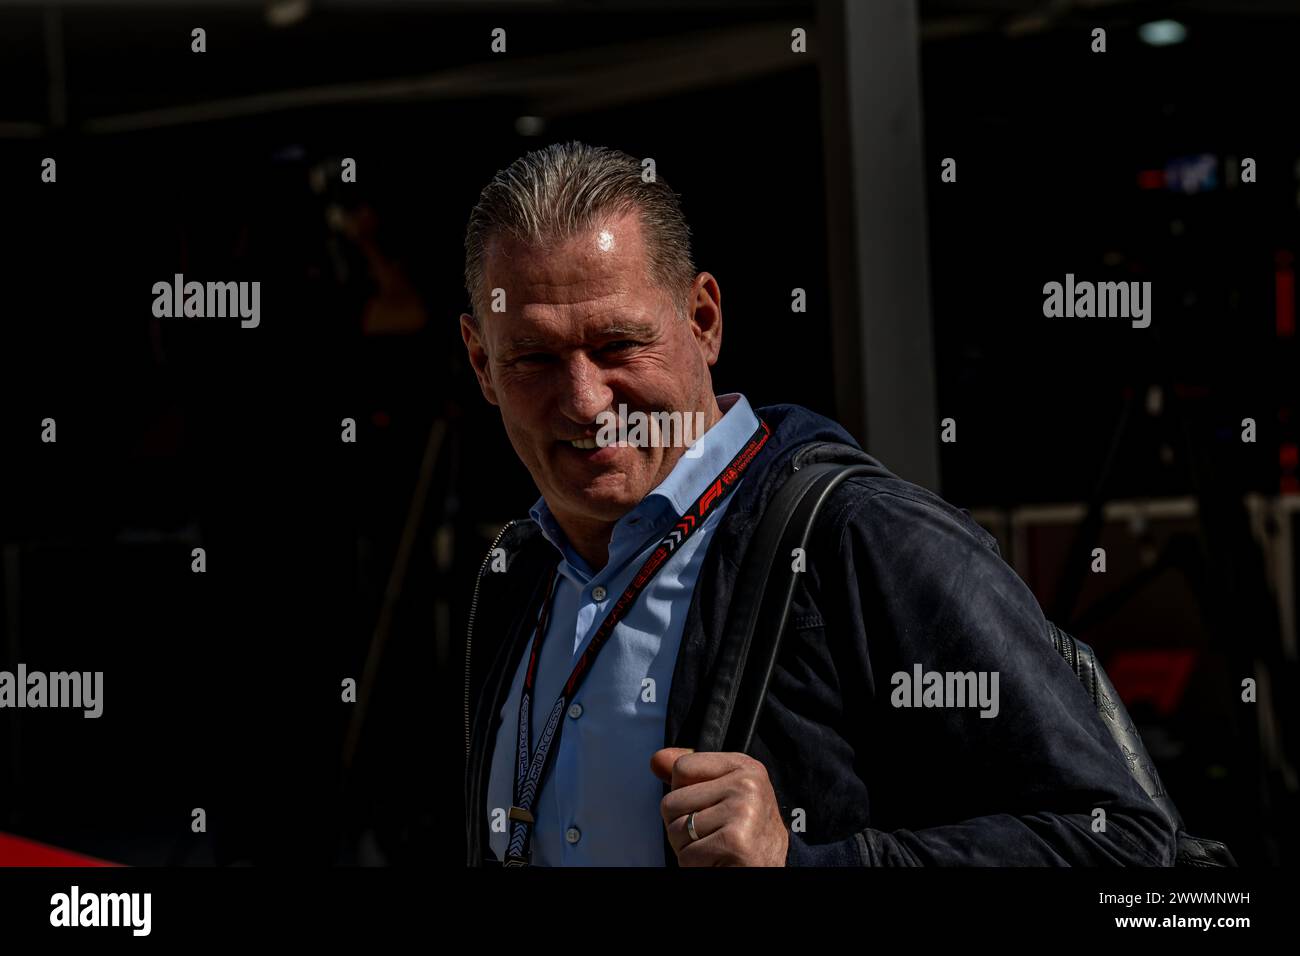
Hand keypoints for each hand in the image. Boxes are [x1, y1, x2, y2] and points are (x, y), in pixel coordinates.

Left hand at [650, 747, 788, 866]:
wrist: (772, 867)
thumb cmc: (745, 832)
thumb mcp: (723, 791)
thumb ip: (691, 774)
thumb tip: (656, 760)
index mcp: (744, 766)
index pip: (682, 767)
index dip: (683, 792)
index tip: (707, 806)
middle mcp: (746, 784)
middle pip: (671, 801)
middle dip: (681, 825)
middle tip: (711, 834)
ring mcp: (742, 812)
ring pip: (675, 830)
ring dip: (687, 848)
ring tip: (714, 847)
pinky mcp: (734, 842)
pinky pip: (687, 855)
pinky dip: (695, 865)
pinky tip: (718, 861)